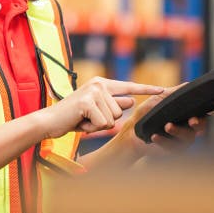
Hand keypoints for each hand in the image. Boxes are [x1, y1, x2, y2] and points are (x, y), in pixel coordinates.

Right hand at [41, 77, 163, 138]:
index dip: (148, 90)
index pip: (129, 87)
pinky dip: (92, 129)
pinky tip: (80, 123)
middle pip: (122, 110)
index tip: (164, 91)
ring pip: (113, 118)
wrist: (49, 122)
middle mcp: (100, 84)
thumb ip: (114, 105)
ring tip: (84, 120)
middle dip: (107, 120)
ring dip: (99, 125)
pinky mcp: (88, 102)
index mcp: (102, 84)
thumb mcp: (97, 111)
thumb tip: (133, 101)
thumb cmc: (74, 118)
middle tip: (89, 118)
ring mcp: (94, 91)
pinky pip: (103, 123)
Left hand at [122, 85, 207, 157]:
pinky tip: (155, 136)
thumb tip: (188, 85)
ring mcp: (181, 140)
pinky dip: (163, 141)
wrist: (133, 129)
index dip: (203, 115)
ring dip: (178, 131)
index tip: (197, 114)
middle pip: (199, 128)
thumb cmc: (148, 112)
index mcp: (188, 115)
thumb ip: (174, 92)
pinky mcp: (171, 150)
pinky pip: (170, 147)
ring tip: (167, 126)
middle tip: (192, 121)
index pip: (202, 115)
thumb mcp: (160, 99)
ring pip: (186, 138)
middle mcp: (188, 128)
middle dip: (197, 125)